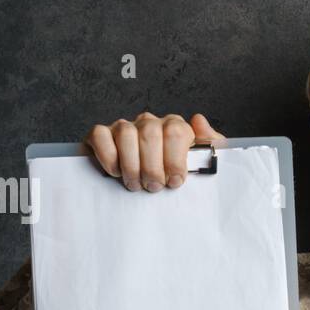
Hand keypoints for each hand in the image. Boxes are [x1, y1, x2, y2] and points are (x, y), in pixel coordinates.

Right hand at [84, 112, 225, 191]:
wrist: (150, 188)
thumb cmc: (174, 177)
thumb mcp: (200, 163)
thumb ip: (209, 144)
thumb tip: (199, 122)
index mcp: (174, 127)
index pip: (176, 132)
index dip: (175, 160)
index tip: (174, 182)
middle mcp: (149, 123)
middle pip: (151, 134)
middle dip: (153, 167)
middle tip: (153, 187)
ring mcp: (125, 127)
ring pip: (126, 134)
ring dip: (131, 166)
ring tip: (136, 184)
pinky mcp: (103, 134)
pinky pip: (100, 135)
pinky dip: (108, 156)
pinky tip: (116, 172)